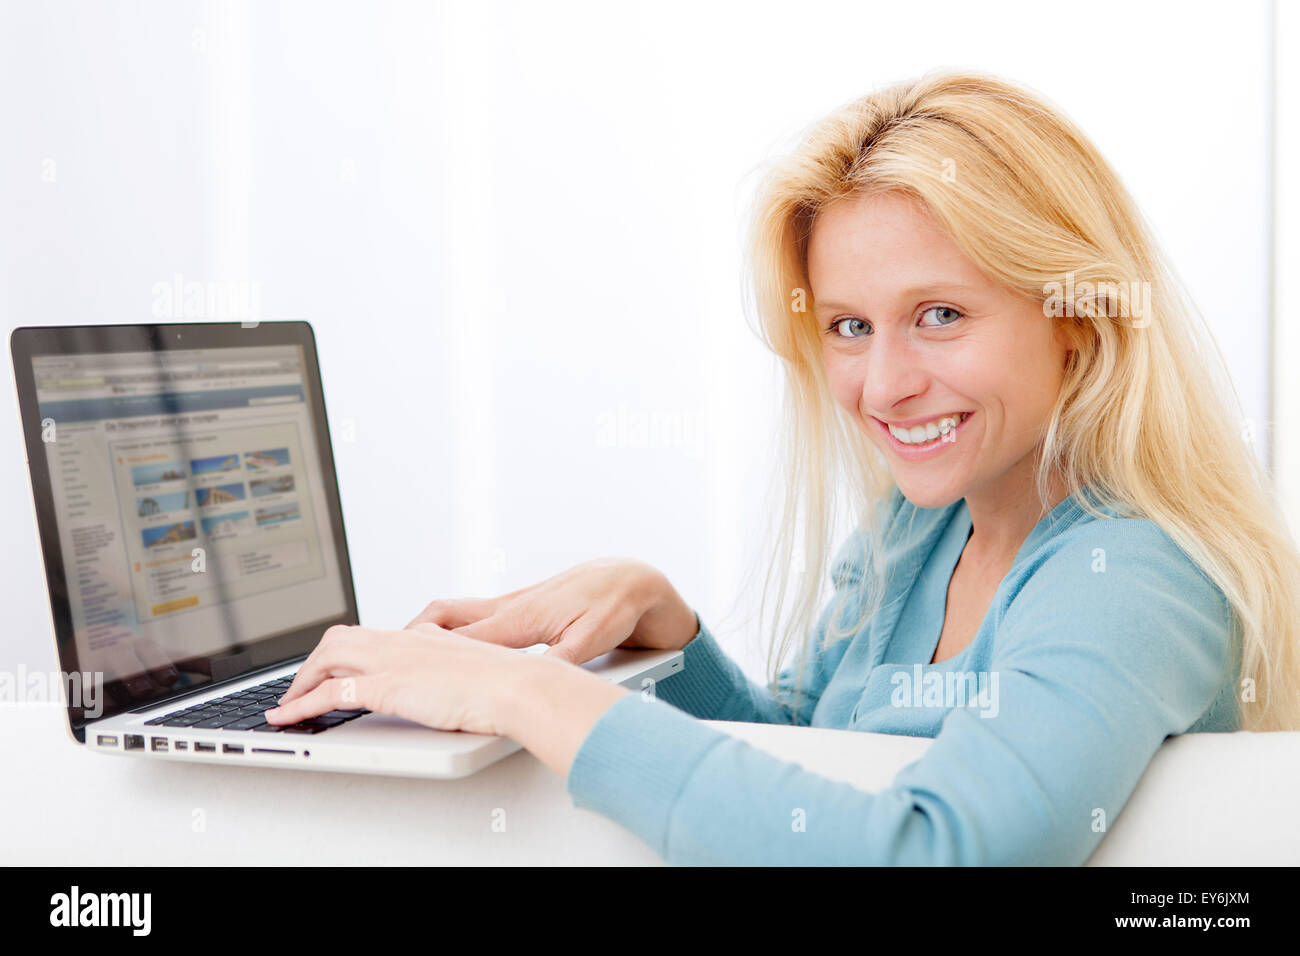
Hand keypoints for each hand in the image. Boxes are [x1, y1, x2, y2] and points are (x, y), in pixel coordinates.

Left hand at [264, 623, 531, 735]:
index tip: (338, 668)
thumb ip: (457, 676)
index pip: (373, 635)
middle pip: (341, 639)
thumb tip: (453, 692)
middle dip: (315, 662)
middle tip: (302, 686)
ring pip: (327, 658)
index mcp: (424, 636)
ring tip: (287, 703)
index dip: (348, 652)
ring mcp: (393, 661)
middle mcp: (403, 641)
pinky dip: (300, 706)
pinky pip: (329, 693)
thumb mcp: (477, 673)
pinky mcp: (387, 686)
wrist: (518, 687)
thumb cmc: (509, 686)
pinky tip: (288, 718)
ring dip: (301, 681)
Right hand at [406, 557, 698, 665]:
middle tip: (381, 653)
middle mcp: (508, 606)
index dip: (425, 650)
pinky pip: (472, 613)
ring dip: (425, 626)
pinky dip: (450, 626)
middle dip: (409, 633)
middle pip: (442, 615)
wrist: (632, 579)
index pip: (459, 637)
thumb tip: (538, 683)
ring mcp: (511, 603)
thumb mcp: (590, 640)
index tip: (397, 665)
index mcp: (520, 618)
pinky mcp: (519, 605)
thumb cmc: (613, 606)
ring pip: (453, 611)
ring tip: (401, 648)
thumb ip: (560, 662)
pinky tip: (446, 643)